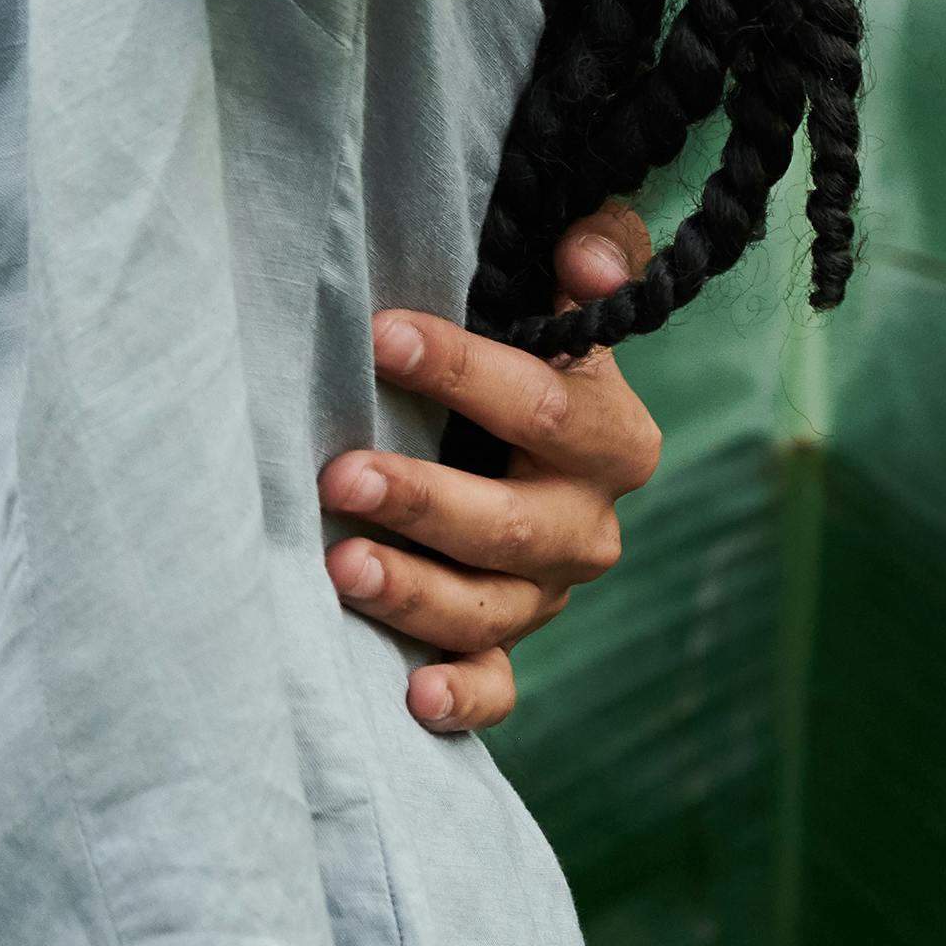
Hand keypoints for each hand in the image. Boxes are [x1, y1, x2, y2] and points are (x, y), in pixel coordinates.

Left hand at [331, 203, 665, 736]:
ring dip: (417, 593)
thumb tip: (584, 254)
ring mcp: (547, 591)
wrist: (517, 427)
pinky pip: (494, 684)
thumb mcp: (558, 284)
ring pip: (491, 608)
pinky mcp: (506, 640)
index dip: (463, 371)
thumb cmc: (524, 338)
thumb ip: (596, 249)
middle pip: (514, 525)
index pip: (542, 406)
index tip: (381, 335)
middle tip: (339, 476)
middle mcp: (587, 522)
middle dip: (425, 502)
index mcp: (607, 435)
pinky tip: (411, 696)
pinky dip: (460, 697)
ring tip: (340, 567)